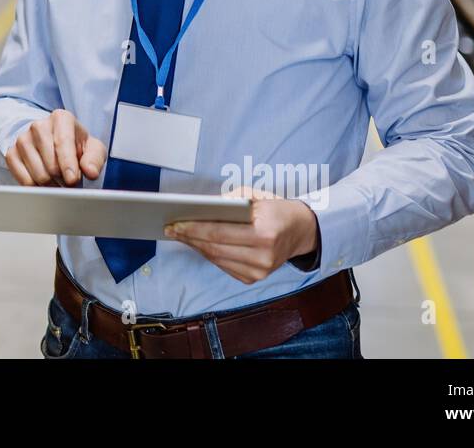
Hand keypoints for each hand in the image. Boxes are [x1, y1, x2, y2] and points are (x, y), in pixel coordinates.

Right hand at [5, 109, 105, 186]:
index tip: (72, 180)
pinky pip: (23, 180)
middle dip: (62, 179)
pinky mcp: (12, 153)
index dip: (68, 164)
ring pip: (37, 174)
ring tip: (59, 181)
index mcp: (61, 118)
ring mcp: (23, 139)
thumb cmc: (76, 146)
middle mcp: (39, 126)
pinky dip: (37, 188)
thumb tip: (90, 172)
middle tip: (69, 182)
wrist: (55, 143)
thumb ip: (94, 159)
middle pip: (50, 164)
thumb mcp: (93, 149)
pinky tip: (45, 184)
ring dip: (51, 185)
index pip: (62, 142)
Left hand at [164, 187, 319, 283]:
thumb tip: (201, 208)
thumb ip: (231, 200)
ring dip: (196, 247)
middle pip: (215, 248)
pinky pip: (224, 266)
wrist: (303, 232)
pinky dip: (208, 254)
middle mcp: (263, 257)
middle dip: (189, 238)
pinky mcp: (254, 278)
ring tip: (180, 235)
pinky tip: (197, 244)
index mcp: (265, 234)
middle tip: (171, 229)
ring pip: (217, 259)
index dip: (194, 229)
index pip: (220, 232)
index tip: (174, 223)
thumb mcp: (257, 196)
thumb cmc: (277, 210)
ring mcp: (260, 271)